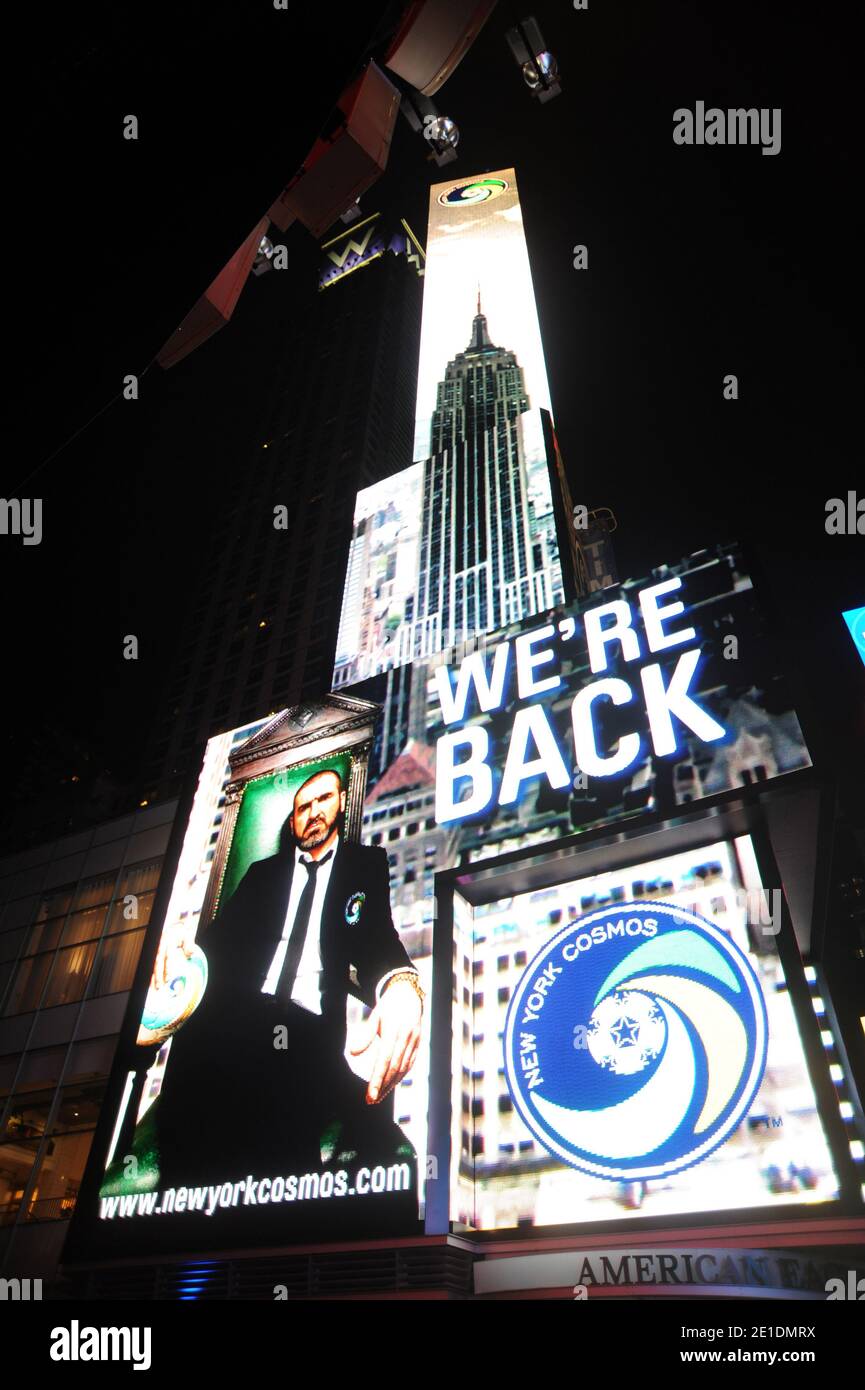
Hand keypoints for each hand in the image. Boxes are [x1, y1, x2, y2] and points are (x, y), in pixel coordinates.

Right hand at [151, 923, 194, 989]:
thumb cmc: (181, 932)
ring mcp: (156, 950)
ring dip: (153, 976)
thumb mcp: (187, 935)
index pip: (167, 957)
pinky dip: (151, 974)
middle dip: (158, 975)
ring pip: (153, 965)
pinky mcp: (155, 954)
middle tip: (160, 986)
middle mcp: (160, 946)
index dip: (167, 967)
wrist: (173, 926)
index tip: (169, 977)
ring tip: (155, 987)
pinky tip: (151, 983)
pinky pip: (152, 965)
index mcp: (167, 941)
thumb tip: (190, 953)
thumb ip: (189, 944)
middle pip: (158, 963)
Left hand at [349, 977, 421, 1103]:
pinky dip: (401, 1075)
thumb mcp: (375, 1016)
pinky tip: (392, 1083)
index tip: (370, 1095)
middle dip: (383, 1086)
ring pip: (403, 1068)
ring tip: (379, 1096)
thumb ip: (365, 1035)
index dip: (377, 1080)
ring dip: (391, 1084)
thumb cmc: (388, 1006)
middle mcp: (406, 1037)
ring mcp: (414, 1041)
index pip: (384, 1061)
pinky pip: (410, 1063)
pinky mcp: (419, 1043)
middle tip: (371, 1100)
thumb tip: (352, 1053)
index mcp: (393, 1031)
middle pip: (394, 1068)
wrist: (408, 993)